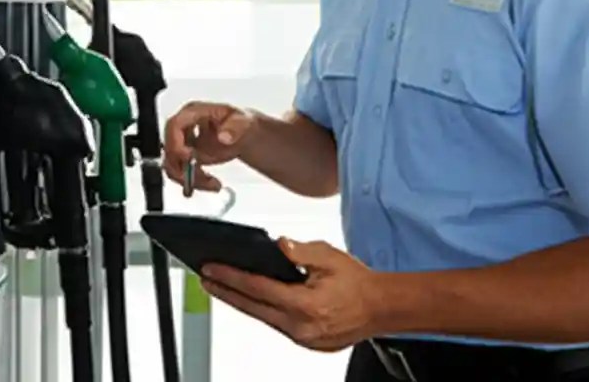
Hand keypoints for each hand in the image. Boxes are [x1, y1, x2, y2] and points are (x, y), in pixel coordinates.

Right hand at [162, 101, 254, 196]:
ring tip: (212, 183)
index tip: (188, 159)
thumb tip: (223, 137)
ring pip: (174, 164)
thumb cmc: (242, 123)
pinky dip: (193, 182)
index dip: (176, 143)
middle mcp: (184, 126)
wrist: (247, 135)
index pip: (174, 126)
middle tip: (200, 177)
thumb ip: (234, 128)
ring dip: (190, 178)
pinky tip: (210, 184)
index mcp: (193, 112)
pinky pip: (181, 172)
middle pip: (170, 148)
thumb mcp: (244, 122)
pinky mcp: (188, 157)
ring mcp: (185, 143)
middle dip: (182, 167)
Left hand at [200, 238, 383, 352]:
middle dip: (226, 292)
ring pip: (263, 318)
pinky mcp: (306, 343)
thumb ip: (300, 251)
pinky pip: (277, 325)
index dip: (230, 277)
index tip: (211, 269)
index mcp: (305, 305)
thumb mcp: (329, 257)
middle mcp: (301, 327)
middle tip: (206, 280)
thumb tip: (277, 245)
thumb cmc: (359, 283)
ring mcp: (303, 339)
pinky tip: (252, 300)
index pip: (256, 288)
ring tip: (222, 288)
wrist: (382, 308)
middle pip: (252, 308)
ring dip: (242, 302)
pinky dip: (263, 311)